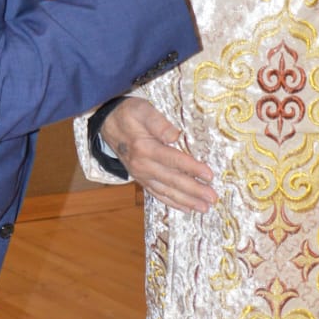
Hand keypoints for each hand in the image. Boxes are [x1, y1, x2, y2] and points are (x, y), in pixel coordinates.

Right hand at [102, 97, 216, 210]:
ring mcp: (140, 174)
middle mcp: (142, 165)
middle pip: (173, 180)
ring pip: (166, 191)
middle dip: (194, 191)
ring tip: (204, 208)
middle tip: (212, 197)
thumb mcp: (142, 109)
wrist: (106, 123)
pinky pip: (157, 194)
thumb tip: (175, 135)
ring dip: (186, 201)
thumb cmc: (128, 113)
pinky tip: (185, 208)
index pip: (173, 160)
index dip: (192, 169)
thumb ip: (158, 122)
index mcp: (145, 148)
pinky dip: (172, 202)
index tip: (209, 175)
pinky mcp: (140, 178)